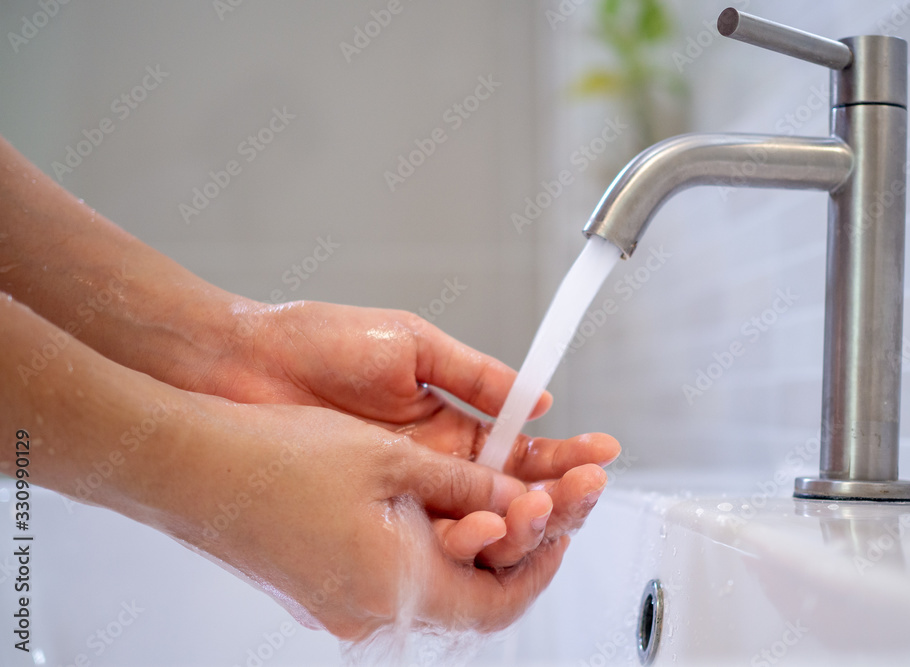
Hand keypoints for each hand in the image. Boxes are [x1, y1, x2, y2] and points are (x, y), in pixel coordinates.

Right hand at [170, 397, 568, 639]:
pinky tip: (429, 504)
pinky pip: (391, 579)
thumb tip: (517, 494)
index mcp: (397, 588)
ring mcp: (340, 608)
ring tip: (489, 495)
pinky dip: (423, 548)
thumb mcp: (392, 458)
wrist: (186, 469)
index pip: (499, 604)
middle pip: (467, 600)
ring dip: (468, 547)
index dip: (541, 566)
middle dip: (511, 551)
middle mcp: (370, 614)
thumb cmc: (275, 459)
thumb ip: (467, 482)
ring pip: (430, 587)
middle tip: (535, 505)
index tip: (560, 527)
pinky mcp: (319, 591)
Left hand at [201, 301, 620, 562]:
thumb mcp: (413, 346)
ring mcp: (405, 495)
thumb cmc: (318, 342)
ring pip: (477, 524)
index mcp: (449, 424)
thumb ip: (476, 376)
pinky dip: (464, 536)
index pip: (521, 450)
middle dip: (556, 493)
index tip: (601, 452)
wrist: (241, 364)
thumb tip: (539, 399)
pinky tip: (493, 529)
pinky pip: (428, 537)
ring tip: (551, 508)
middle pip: (511, 495)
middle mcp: (434, 468)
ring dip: (520, 519)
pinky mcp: (371, 517)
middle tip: (589, 489)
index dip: (563, 454)